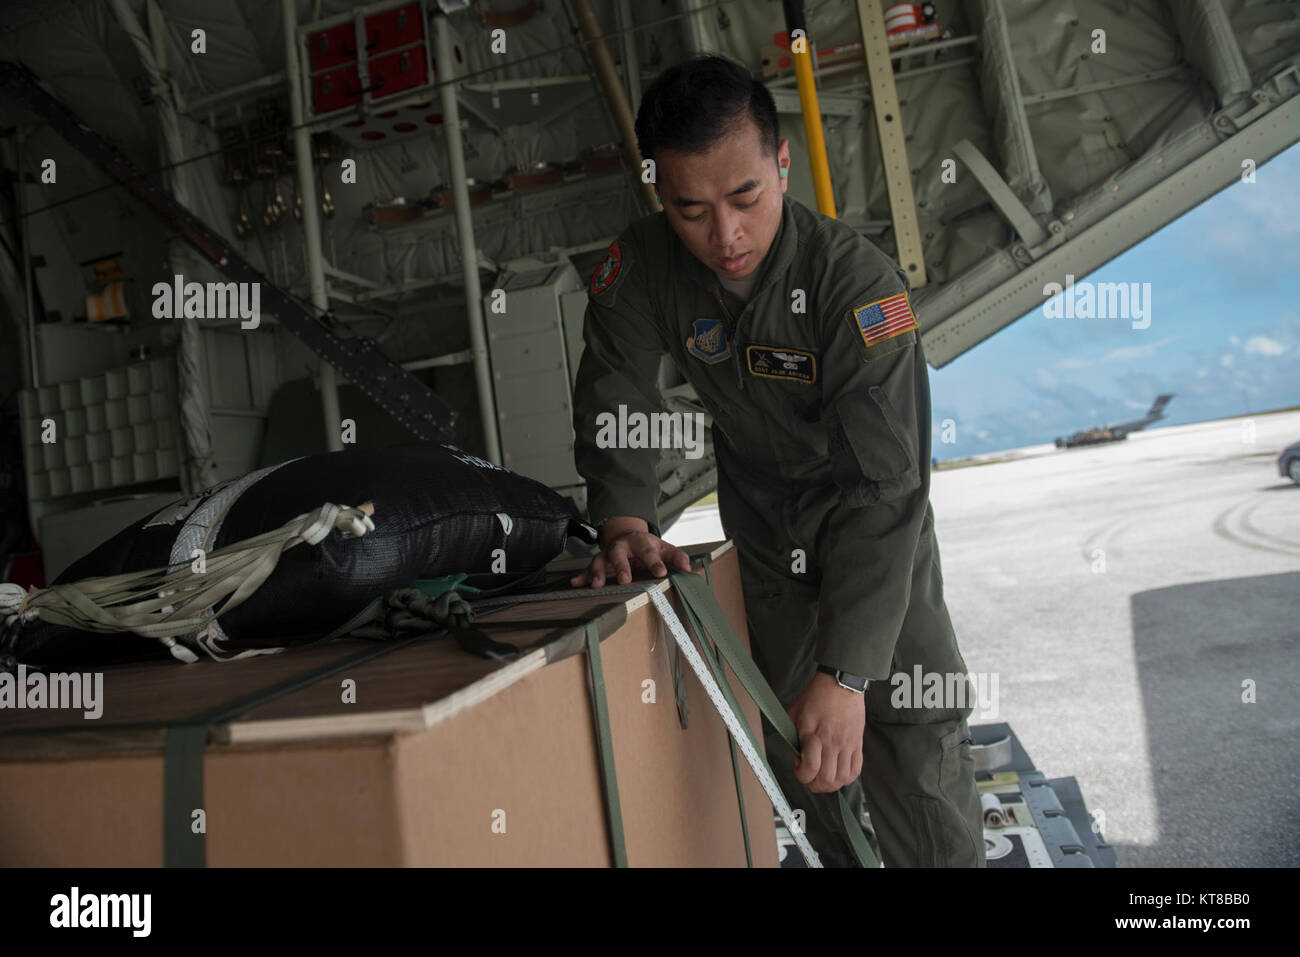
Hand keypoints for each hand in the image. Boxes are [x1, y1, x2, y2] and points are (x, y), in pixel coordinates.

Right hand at [569, 516, 691, 586]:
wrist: (627, 536)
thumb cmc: (647, 546)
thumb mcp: (663, 548)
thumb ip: (676, 556)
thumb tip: (687, 567)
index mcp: (640, 542)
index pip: (648, 551)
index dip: (655, 562)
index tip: (661, 572)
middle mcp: (621, 547)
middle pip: (619, 554)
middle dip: (621, 567)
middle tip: (625, 580)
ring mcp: (607, 554)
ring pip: (600, 561)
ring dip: (597, 572)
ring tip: (596, 584)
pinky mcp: (598, 563)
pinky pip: (587, 569)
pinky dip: (581, 576)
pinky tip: (576, 583)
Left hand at [790, 671, 865, 792]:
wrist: (841, 684)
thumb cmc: (815, 697)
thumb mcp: (794, 714)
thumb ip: (792, 738)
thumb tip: (797, 760)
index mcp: (813, 733)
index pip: (810, 768)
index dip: (801, 775)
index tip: (799, 770)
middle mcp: (831, 741)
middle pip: (827, 779)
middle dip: (815, 785)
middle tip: (811, 778)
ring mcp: (847, 744)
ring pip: (842, 779)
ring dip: (831, 785)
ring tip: (824, 777)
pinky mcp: (858, 744)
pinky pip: (856, 770)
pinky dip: (847, 778)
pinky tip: (838, 772)